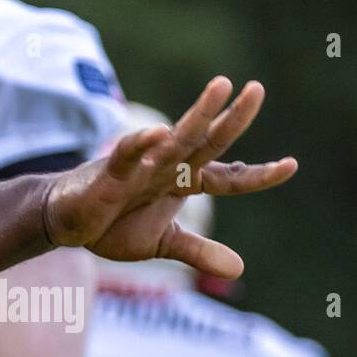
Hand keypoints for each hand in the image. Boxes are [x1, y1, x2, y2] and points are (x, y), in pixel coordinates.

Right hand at [43, 77, 296, 278]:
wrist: (65, 221)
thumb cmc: (110, 224)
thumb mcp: (161, 243)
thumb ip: (197, 251)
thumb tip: (239, 269)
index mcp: (181, 183)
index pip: (227, 176)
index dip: (257, 174)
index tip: (291, 165)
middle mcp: (166, 168)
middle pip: (206, 142)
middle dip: (232, 118)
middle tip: (256, 88)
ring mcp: (140, 167)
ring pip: (175, 138)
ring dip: (199, 114)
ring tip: (221, 87)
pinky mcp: (111, 173)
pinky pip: (128, 155)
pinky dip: (143, 144)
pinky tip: (161, 132)